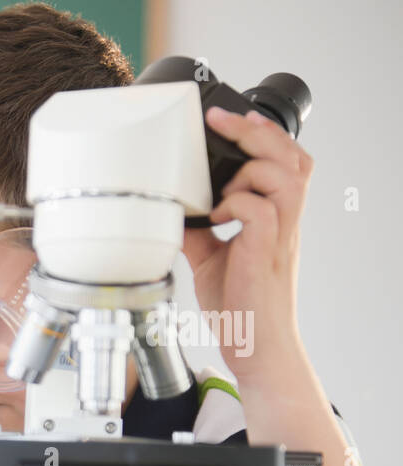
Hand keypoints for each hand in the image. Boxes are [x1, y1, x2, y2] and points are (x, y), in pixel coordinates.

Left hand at [181, 106, 313, 380]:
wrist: (255, 348)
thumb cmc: (240, 307)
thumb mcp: (212, 260)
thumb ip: (198, 232)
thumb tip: (171, 211)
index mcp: (276, 219)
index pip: (289, 161)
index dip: (265, 133)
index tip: (230, 117)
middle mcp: (284, 223)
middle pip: (294, 157)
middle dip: (258, 131)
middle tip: (222, 122)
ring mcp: (278, 238)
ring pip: (286, 176)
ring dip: (250, 169)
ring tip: (223, 190)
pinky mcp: (264, 256)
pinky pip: (261, 212)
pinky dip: (237, 205)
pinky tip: (218, 219)